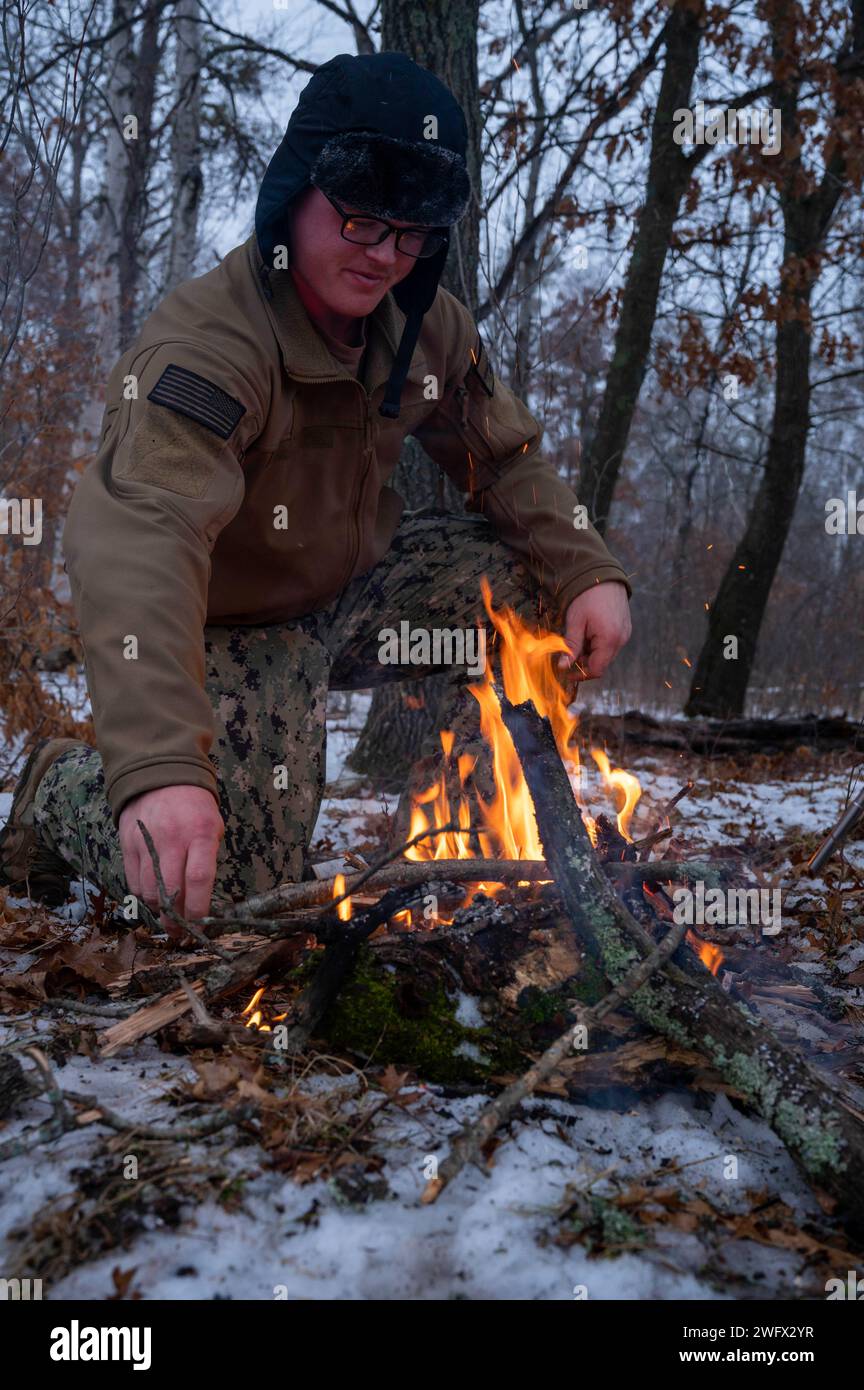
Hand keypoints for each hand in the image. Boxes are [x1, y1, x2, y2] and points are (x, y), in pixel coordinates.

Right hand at [118, 785, 223, 936]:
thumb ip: (207, 859)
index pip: (199, 879)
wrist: (162, 774)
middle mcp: (172, 838)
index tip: (200, 926)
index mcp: (201, 833)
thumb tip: (201, 899)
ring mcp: (147, 841)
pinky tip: (152, 899)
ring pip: (148, 890)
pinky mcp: (128, 843)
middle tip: (180, 933)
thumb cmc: (195, 807)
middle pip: (170, 890)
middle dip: (175, 919)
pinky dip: (142, 896)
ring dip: (157, 911)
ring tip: (166, 919)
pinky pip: (133, 880)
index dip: (198, 909)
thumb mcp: (213, 826)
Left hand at [558, 581, 630, 680]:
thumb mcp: (575, 622)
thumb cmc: (586, 597)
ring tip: (578, 634)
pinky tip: (588, 629)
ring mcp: (625, 633)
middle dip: (584, 660)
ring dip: (590, 651)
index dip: (580, 673)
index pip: (596, 669)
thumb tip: (563, 667)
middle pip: (601, 662)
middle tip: (568, 649)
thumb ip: (571, 646)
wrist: (602, 574)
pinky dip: (598, 642)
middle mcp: (622, 639)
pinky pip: (611, 642)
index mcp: (610, 639)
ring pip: (606, 653)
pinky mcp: (625, 627)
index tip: (566, 670)